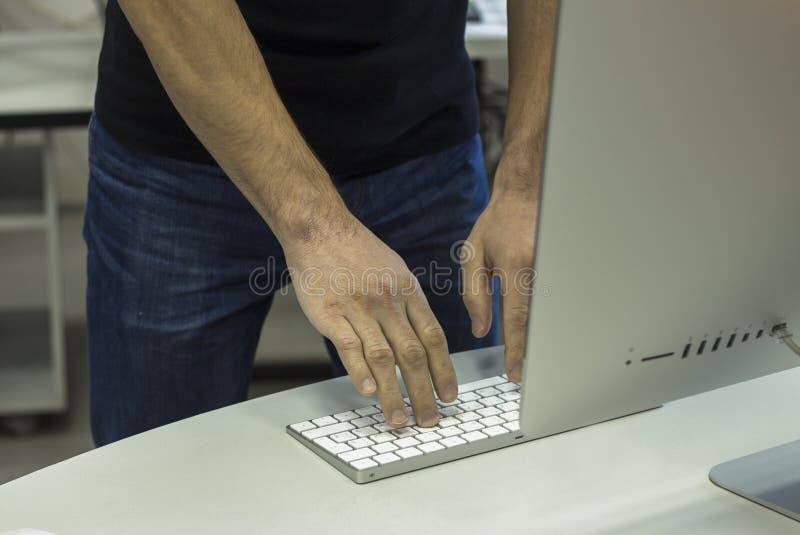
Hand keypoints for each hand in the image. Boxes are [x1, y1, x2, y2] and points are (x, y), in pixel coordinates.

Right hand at [283, 215, 457, 427]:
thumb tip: (424, 338)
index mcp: (408, 292)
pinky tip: (368, 392)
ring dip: (393, 393)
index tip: (449, 395)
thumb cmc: (357, 251)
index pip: (433, 338)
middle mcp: (388, 302)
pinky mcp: (330, 313)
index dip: (444, 370)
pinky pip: (349, 346)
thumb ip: (409, 304)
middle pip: (413, 353)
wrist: (320, 229)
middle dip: (424, 391)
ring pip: (383, 357)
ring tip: (398, 420)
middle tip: (429, 419)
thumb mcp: (396, 270)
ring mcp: (359, 308)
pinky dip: (359, 372)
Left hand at [461, 173, 537, 382]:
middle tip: (527, 376)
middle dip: (532, 351)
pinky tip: (542, 336)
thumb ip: (474, 293)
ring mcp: (556, 267)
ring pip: (549, 313)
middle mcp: (540, 268)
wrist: (528, 195)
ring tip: (536, 364)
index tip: (515, 372)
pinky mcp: (565, 268)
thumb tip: (479, 329)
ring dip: (541, 338)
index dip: (515, 348)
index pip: (515, 317)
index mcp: (514, 265)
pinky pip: (556, 301)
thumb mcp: (473, 254)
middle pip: (538, 321)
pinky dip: (548, 320)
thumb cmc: (497, 224)